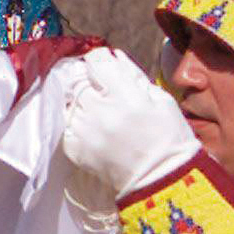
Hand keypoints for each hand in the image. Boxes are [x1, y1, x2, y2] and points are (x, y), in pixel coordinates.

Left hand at [61, 47, 198, 198]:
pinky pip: (66, 124)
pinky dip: (76, 121)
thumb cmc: (167, 136)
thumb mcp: (160, 98)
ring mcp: (85, 132)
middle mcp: (100, 112)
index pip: (97, 62)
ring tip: (99, 111)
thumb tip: (112, 55)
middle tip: (103, 91)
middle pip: (79, 81)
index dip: (99, 59)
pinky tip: (93, 126)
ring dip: (81, 101)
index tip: (104, 64)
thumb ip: (133, 74)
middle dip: (89, 80)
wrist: (159, 177)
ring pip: (70, 102)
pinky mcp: (74, 149)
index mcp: (126, 96)